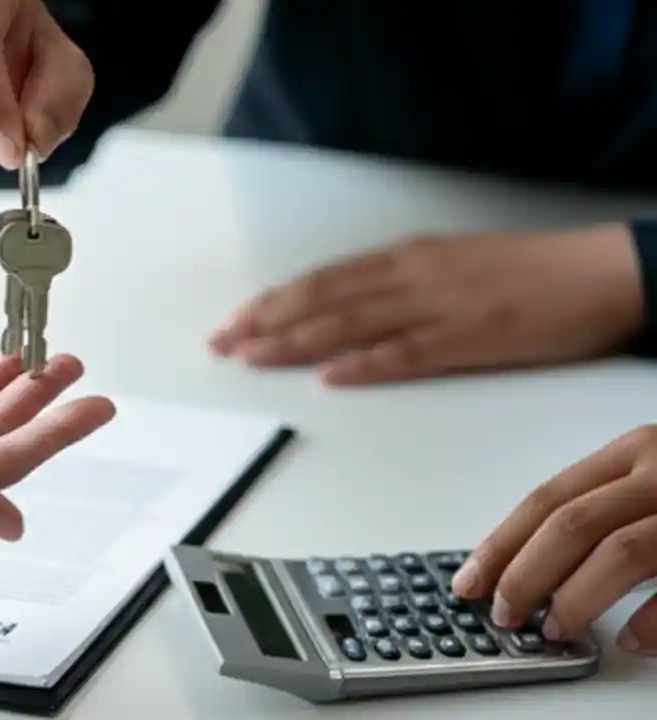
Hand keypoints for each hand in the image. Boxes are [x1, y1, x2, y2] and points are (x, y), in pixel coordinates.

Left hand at [208, 223, 643, 384]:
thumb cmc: (528, 273)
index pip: (322, 280)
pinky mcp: (472, 337)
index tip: (233, 320)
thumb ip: (398, 286)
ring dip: (296, 341)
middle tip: (220, 344)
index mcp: (406, 260)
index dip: (273, 302)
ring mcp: (440, 306)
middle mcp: (412, 276)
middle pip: (322, 298)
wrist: (603, 271)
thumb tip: (347, 306)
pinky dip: (365, 364)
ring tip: (252, 357)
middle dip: (265, 321)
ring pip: (351, 323)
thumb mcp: (450, 267)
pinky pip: (408, 352)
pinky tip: (331, 377)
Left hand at [452, 426, 656, 652]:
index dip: (502, 544)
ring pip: (624, 552)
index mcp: (635, 450)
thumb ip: (601, 504)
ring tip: (555, 629)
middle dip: (526, 575)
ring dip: (578, 598)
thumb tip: (526, 561)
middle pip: (573, 525)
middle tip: (505, 614)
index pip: (547, 499)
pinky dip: (654, 620)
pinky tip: (632, 640)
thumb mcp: (653, 473)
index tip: (469, 583)